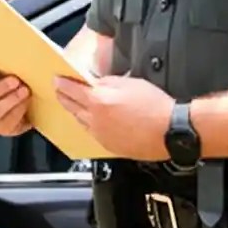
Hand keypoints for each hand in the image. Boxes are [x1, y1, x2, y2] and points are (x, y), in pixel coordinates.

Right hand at [0, 63, 32, 136]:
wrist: (10, 107)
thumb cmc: (5, 82)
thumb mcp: (0, 71)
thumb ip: (2, 63)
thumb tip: (18, 49)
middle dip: (0, 88)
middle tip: (15, 80)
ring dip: (11, 100)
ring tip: (25, 91)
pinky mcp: (2, 128)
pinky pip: (9, 122)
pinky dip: (19, 111)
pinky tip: (27, 102)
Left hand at [53, 75, 172, 160]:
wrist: (170, 131)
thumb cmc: (155, 106)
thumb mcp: (130, 83)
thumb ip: (108, 82)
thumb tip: (97, 84)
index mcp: (99, 101)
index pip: (71, 90)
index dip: (62, 83)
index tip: (57, 80)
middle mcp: (95, 121)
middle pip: (72, 107)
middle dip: (64, 97)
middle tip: (60, 91)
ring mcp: (101, 136)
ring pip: (81, 122)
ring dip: (76, 111)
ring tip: (75, 104)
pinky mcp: (110, 147)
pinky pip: (93, 133)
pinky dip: (89, 124)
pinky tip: (94, 120)